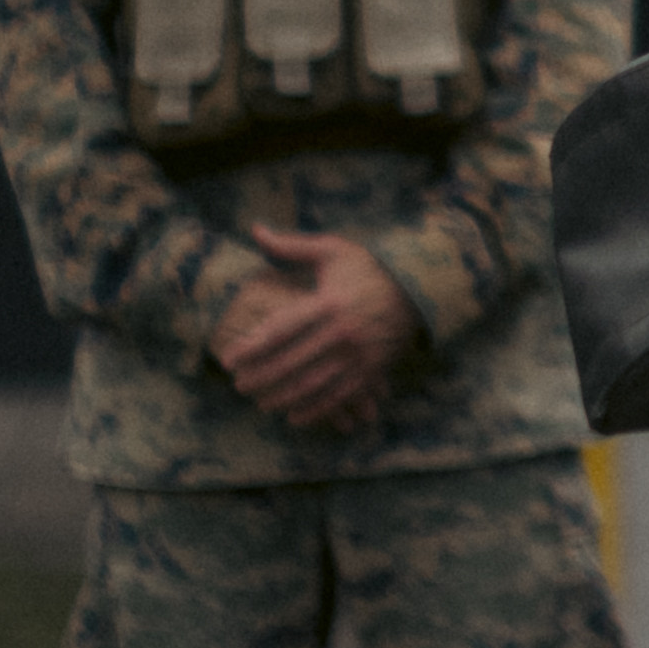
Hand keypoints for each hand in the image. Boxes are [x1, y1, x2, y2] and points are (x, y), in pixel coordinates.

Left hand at [210, 229, 418, 433]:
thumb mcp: (333, 250)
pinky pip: (340, 395)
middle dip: (262, 377)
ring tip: (261, 404)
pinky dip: (317, 410)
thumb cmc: (369, 268)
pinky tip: (295, 418)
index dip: (252, 346)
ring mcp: (359, 354)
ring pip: (314, 383)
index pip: (281, 329)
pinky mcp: (373, 370)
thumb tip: (255, 229)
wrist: (419, 287)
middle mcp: (342, 331)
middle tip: (238, 386)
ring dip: (284, 397)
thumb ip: (291, 246)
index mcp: (328, 302)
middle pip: (292, 361)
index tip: (229, 359)